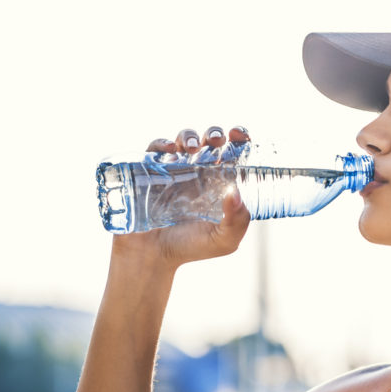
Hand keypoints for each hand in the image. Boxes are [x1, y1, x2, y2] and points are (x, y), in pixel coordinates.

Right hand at [112, 126, 251, 269]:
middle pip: (209, 141)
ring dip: (190, 135)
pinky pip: (154, 149)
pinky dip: (162, 143)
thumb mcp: (223, 241)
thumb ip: (237, 222)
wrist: (152, 257)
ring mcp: (173, 170)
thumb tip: (235, 193)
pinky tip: (169, 149)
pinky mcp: (149, 172)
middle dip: (215, 133)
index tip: (240, 136)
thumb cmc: (190, 249)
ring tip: (192, 148)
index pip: (233, 153)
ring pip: (184, 140)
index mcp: (219, 182)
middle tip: (218, 141)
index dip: (238, 138)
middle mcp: (198, 171)